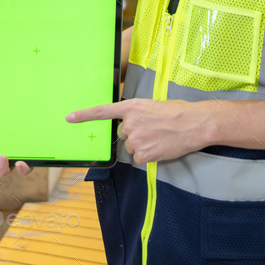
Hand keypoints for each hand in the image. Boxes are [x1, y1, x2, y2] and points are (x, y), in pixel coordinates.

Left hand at [66, 98, 216, 163]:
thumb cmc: (179, 112)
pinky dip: (149, 155)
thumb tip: (132, 125)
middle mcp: (130, 123)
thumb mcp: (154, 106)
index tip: (69, 118)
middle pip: (124, 134)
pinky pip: (140, 158)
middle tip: (154, 129)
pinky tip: (161, 147)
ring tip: (161, 137)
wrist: (194, 123)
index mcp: (132, 107)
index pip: (102, 111)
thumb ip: (138, 114)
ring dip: (143, 145)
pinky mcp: (143, 154)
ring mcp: (135, 139)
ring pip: (132, 147)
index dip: (84, 115)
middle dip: (136, 134)